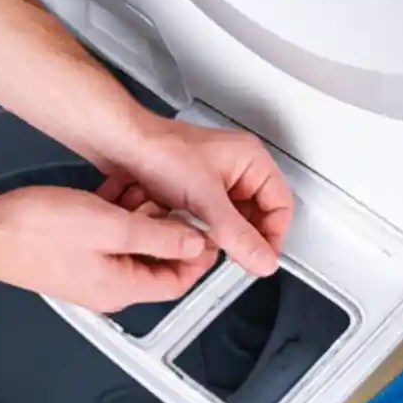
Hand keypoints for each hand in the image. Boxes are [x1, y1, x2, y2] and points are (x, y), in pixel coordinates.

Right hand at [0, 186, 217, 312]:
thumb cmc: (36, 231)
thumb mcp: (113, 226)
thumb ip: (160, 236)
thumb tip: (195, 243)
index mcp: (122, 288)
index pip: (179, 282)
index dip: (199, 256)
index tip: (207, 230)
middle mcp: (108, 288)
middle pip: (158, 265)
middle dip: (170, 233)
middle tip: (175, 205)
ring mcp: (89, 275)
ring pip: (133, 250)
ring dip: (143, 222)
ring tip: (140, 194)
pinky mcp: (73, 259)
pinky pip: (109, 243)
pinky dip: (118, 220)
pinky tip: (112, 197)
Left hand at [97, 116, 293, 276]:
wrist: (121, 143)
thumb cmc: (159, 150)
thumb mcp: (206, 199)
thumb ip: (238, 235)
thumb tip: (262, 259)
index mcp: (251, 159)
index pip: (281, 205)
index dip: (274, 235)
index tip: (261, 259)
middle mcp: (236, 166)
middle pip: (258, 214)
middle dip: (245, 237)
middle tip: (237, 257)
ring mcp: (215, 177)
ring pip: (233, 218)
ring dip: (223, 234)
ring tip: (212, 244)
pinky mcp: (195, 187)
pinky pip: (212, 216)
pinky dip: (205, 229)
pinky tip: (194, 234)